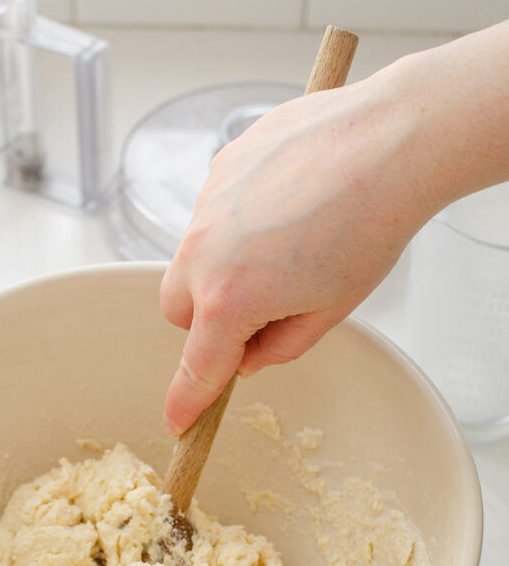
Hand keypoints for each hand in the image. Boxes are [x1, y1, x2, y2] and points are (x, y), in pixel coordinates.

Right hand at [160, 74, 429, 435]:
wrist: (387, 144)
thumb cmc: (369, 227)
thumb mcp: (329, 311)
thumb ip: (280, 346)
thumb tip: (250, 354)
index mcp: (230, 300)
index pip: (198, 367)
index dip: (187, 400)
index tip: (177, 421)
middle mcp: (202, 252)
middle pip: (178, 310)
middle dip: (206, 320)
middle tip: (260, 308)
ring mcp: (205, 205)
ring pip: (192, 256)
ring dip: (222, 266)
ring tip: (287, 243)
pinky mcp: (220, 168)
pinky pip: (213, 212)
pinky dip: (237, 221)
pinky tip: (287, 204)